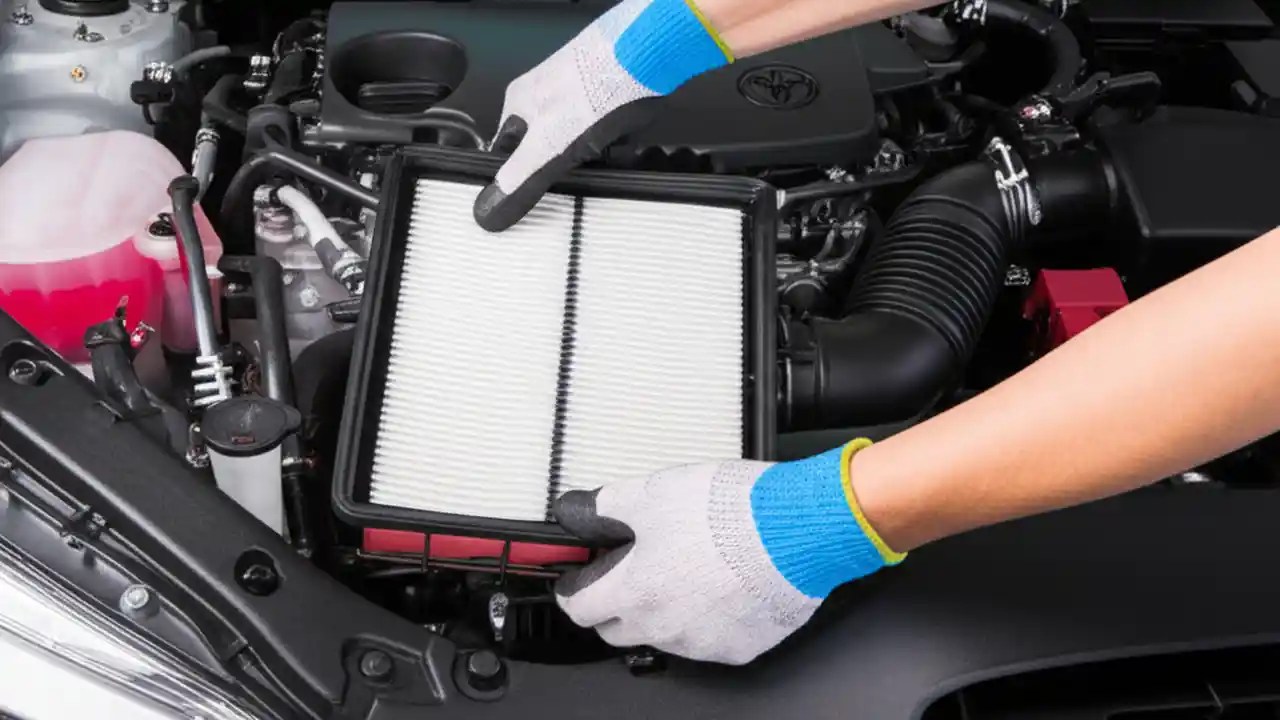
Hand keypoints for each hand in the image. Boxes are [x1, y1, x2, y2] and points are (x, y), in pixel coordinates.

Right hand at [473, 0, 734, 231]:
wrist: (641, 55)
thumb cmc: (590, 94)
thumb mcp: (547, 149)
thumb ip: (519, 183)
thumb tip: (487, 214)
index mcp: (518, 105)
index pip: (507, 155)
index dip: (523, 178)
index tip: (537, 194)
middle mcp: (544, 96)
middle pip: (548, 150)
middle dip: (570, 167)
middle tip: (584, 167)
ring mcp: (577, 92)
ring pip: (580, 143)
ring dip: (597, 156)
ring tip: (610, 151)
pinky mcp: (608, 91)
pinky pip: (607, 130)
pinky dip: (616, 140)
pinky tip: (626, 139)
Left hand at [551, 441, 905, 664]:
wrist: (797, 531)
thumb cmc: (730, 513)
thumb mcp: (654, 492)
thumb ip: (606, 506)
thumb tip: (578, 511)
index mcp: (634, 592)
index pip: (580, 608)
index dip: (575, 589)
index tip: (580, 579)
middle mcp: (663, 627)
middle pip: (618, 627)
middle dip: (618, 601)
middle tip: (635, 569)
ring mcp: (702, 643)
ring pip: (666, 634)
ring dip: (667, 609)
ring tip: (692, 569)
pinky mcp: (739, 648)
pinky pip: (711, 639)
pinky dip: (710, 618)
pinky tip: (724, 586)